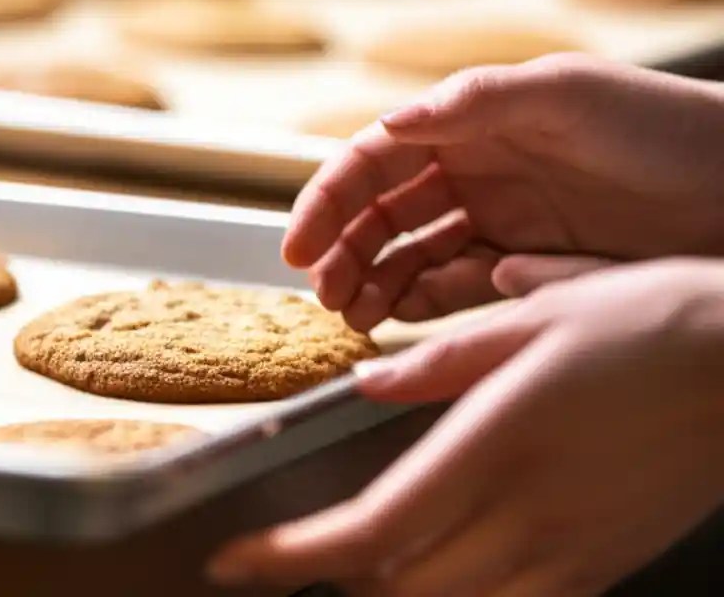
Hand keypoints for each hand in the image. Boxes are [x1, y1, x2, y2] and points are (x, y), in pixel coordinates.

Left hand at [208, 259, 723, 595]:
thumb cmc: (652, 326)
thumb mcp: (535, 317)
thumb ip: (441, 360)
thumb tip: (369, 383)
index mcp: (495, 444)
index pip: (370, 530)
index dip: (290, 555)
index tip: (235, 559)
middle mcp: (528, 512)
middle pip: (399, 588)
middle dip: (329, 578)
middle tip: (288, 553)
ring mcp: (572, 549)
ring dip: (392, 594)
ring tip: (353, 563)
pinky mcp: (606, 563)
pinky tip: (444, 574)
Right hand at [283, 54, 723, 330]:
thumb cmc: (665, 129)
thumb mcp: (568, 96)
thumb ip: (475, 103)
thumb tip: (388, 121)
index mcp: (473, 123)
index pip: (376, 160)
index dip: (329, 200)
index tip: (298, 245)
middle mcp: (476, 170)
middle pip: (381, 213)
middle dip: (343, 251)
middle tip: (323, 292)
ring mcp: (500, 220)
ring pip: (410, 254)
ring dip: (372, 281)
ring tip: (353, 316)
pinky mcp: (528, 267)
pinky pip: (455, 287)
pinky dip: (421, 303)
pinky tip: (402, 317)